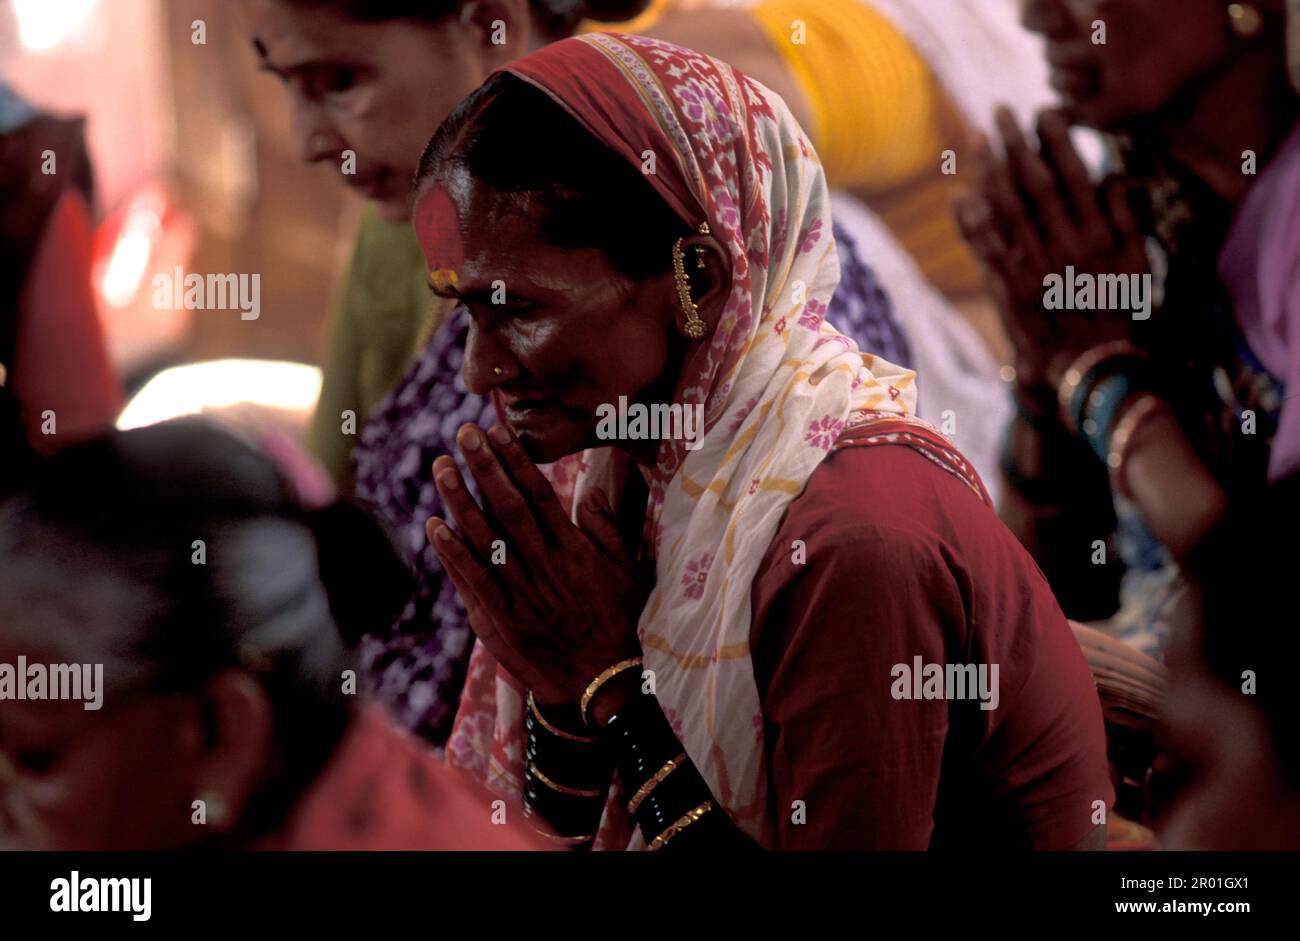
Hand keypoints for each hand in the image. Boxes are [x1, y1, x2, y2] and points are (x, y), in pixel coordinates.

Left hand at [426, 423, 643, 709]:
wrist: (600, 681)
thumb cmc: (615, 621)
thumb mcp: (625, 570)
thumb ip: (606, 529)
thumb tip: (591, 491)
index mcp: (572, 549)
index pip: (539, 494)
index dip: (516, 461)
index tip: (498, 432)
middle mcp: (544, 565)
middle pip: (508, 506)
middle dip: (484, 467)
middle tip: (463, 434)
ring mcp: (520, 592)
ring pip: (485, 538)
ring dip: (460, 500)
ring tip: (441, 467)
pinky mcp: (501, 619)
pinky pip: (472, 580)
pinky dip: (451, 553)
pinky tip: (434, 525)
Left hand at [958, 108, 1149, 392]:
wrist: (1095, 368)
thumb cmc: (1121, 313)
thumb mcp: (1138, 263)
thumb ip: (1126, 217)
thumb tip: (1114, 174)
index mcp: (1098, 235)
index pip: (1073, 175)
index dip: (1056, 141)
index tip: (1044, 112)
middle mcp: (1064, 246)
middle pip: (1034, 184)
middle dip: (1016, 144)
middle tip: (1001, 111)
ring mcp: (1033, 267)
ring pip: (1006, 209)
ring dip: (989, 171)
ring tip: (978, 141)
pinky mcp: (1009, 289)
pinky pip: (986, 247)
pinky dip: (971, 221)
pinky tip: (960, 195)